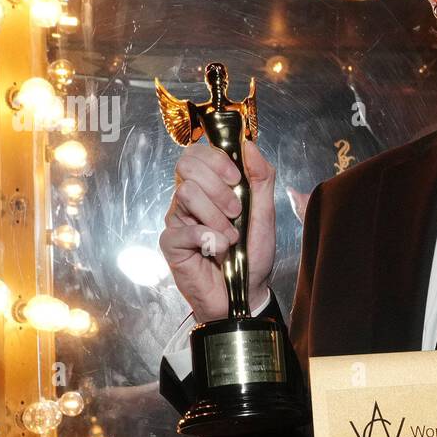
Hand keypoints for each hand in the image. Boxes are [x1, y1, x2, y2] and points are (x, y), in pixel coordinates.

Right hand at [159, 138, 275, 322]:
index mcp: (209, 187)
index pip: (196, 153)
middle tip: (236, 212)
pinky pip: (182, 229)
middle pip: (187, 166)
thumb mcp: (265, 212)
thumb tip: (249, 145)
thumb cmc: (252, 254)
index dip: (216, 159)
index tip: (237, 179)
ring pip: (187, 194)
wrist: (246, 291)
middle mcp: (190, 199)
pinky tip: (218, 250)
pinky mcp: (171, 243)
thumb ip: (261, 178)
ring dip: (217, 218)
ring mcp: (178, 220)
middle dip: (219, 187)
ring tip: (231, 238)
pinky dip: (208, 239)